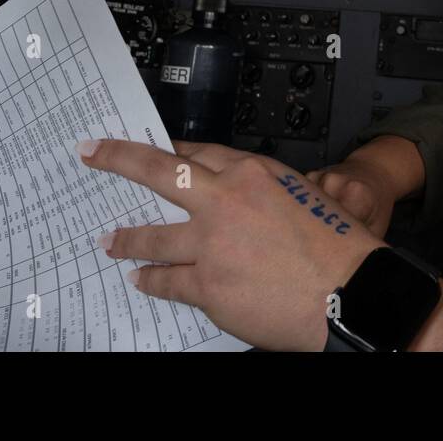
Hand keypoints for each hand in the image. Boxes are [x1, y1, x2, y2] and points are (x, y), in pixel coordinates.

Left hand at [77, 138, 384, 351]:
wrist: (350, 293)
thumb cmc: (339, 249)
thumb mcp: (308, 197)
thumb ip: (267, 194)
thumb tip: (242, 202)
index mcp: (254, 173)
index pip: (199, 153)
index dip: (172, 150)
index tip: (152, 148)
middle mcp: (227, 201)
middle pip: (159, 172)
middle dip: (119, 160)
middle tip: (92, 154)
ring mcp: (212, 243)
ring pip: (154, 235)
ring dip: (128, 238)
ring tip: (110, 241)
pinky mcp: (207, 284)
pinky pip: (167, 280)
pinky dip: (151, 280)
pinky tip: (141, 280)